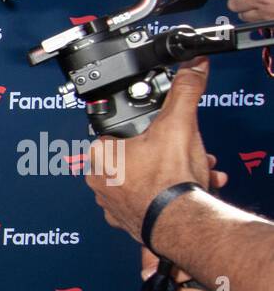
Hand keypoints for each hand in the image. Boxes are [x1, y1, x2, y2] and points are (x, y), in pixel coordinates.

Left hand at [85, 58, 212, 241]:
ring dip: (169, 171)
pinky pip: (146, 200)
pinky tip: (184, 189)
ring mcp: (109, 203)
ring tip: (192, 170)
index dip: (148, 129)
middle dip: (165, 151)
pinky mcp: (124, 220)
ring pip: (143, 177)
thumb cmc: (168, 181)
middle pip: (136, 155)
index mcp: (99, 155)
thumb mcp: (179, 123)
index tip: (164, 131)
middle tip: (184, 151)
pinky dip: (165, 193)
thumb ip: (184, 92)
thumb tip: (191, 69)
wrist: (179, 221)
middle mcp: (98, 181)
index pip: (120, 131)